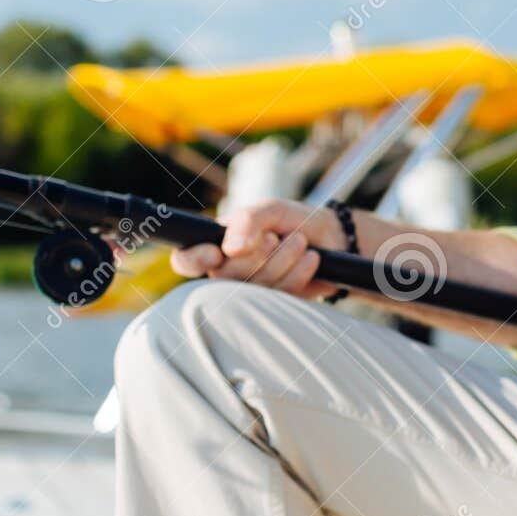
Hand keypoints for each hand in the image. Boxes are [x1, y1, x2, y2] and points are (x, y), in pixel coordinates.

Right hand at [171, 199, 344, 297]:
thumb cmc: (292, 220)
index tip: (216, 253)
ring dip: (283, 260)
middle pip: (225, 275)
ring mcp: (250, 291)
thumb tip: (230, 249)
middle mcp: (227, 272)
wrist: (330, 237)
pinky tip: (310, 259)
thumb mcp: (271, 209)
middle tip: (278, 236)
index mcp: (216, 245)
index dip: (193, 259)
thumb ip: (248, 221)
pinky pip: (279, 297)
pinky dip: (298, 274)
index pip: (186, 259)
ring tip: (300, 242)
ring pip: (255, 287)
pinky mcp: (273, 305)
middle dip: (258, 254)